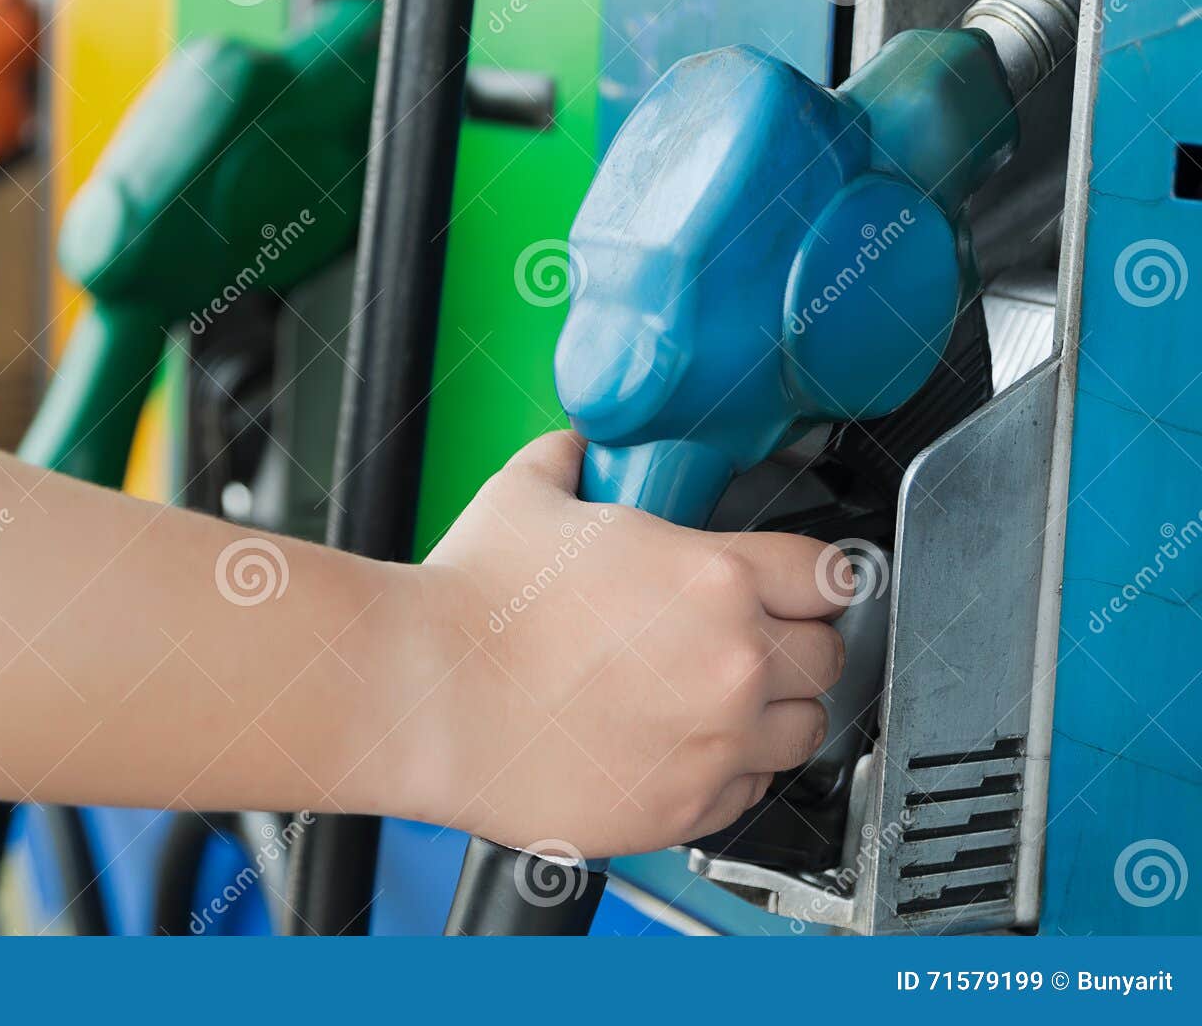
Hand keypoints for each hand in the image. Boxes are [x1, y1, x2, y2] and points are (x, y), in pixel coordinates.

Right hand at [413, 430, 846, 859]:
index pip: (829, 573)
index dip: (814, 575)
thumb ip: (570, 461)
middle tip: (757, 639)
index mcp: (715, 575)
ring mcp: (716, 741)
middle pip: (830, 655)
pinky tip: (685, 746)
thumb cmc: (472, 604)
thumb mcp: (525, 495)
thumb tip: (576, 450)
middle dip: (798, 642)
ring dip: (776, 712)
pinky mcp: (684, 806)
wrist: (426, 694)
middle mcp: (735, 661)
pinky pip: (749, 792)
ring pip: (804, 730)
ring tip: (727, 700)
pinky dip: (730, 771)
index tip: (804, 585)